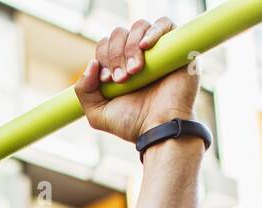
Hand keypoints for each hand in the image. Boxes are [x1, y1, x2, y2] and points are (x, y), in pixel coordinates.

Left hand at [74, 17, 198, 143]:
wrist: (160, 129)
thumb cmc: (134, 124)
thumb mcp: (98, 113)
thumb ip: (84, 91)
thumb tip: (91, 64)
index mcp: (120, 66)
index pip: (105, 45)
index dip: (103, 57)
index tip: (107, 80)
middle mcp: (138, 55)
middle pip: (119, 33)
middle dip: (116, 54)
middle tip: (122, 79)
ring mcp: (158, 50)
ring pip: (138, 26)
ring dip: (131, 47)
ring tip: (136, 71)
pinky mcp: (177, 48)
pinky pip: (164, 23)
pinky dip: (152, 31)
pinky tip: (145, 47)